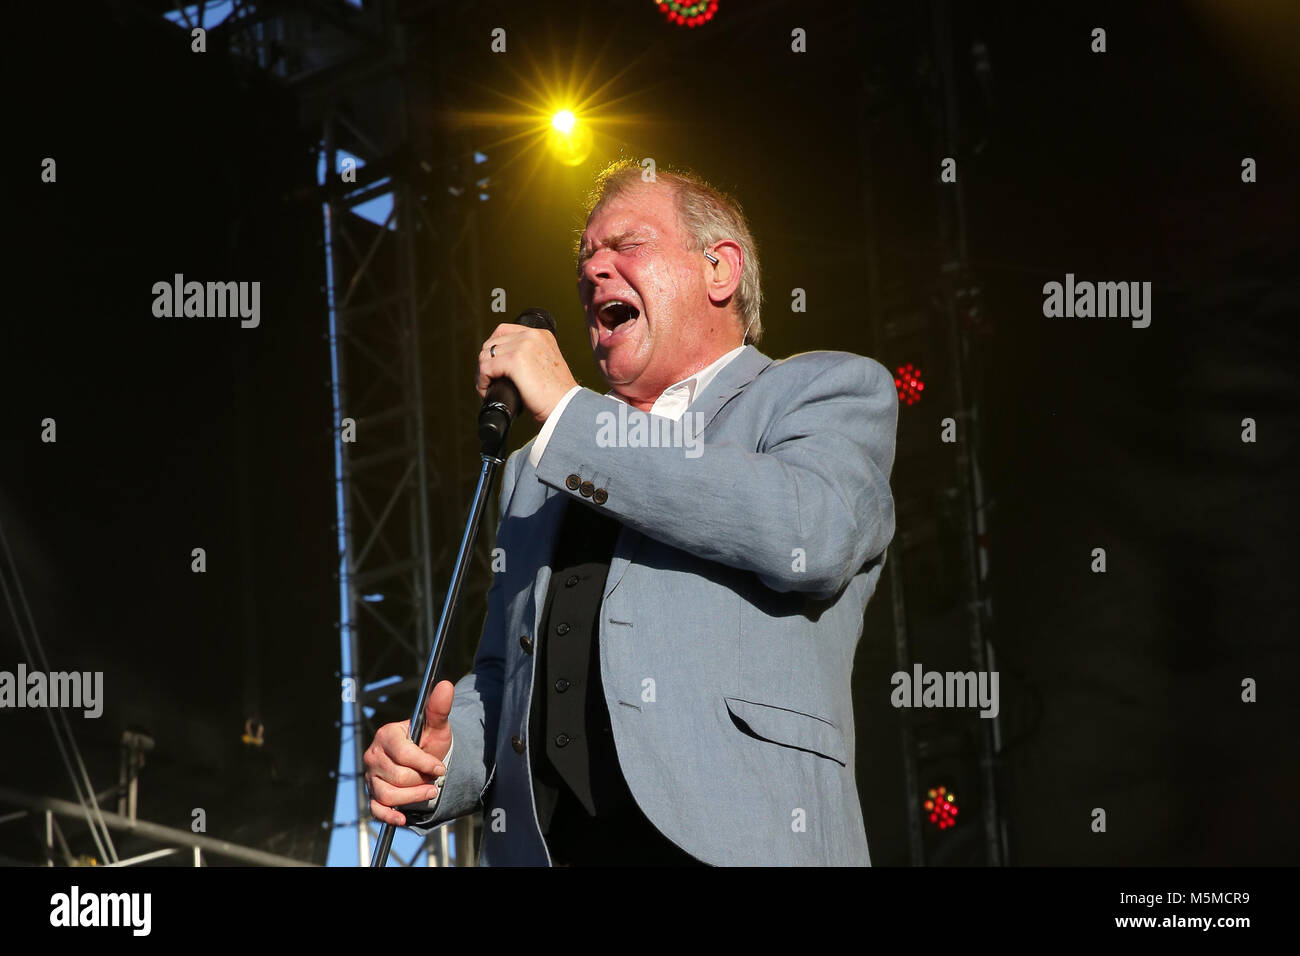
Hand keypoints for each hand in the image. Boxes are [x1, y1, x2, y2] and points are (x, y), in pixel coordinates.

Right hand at [363, 680, 453, 826]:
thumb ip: (439, 708)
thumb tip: (445, 685)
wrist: (427, 765)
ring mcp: (370, 776)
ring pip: (388, 795)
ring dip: (413, 798)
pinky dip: (391, 816)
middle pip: (398, 777)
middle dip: (421, 781)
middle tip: (433, 780)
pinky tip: (404, 818)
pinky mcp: (371, 795)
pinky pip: (376, 810)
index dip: (425, 763)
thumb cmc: (430, 743)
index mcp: (386, 735)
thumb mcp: (437, 727)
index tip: (440, 769)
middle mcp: (373, 755)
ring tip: (428, 792)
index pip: (404, 754)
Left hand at [477, 323, 578, 423]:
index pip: (504, 331)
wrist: (565, 406)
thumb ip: (529, 356)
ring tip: (488, 387)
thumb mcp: (545, 364)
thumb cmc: (556, 394)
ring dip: (483, 373)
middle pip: (492, 343)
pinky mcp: (514, 360)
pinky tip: (488, 391)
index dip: (493, 348)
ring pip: (486, 355)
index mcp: (541, 334)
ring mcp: (523, 346)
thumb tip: (503, 363)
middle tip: (489, 379)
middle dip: (486, 362)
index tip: (492, 364)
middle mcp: (532, 335)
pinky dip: (482, 382)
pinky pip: (485, 368)